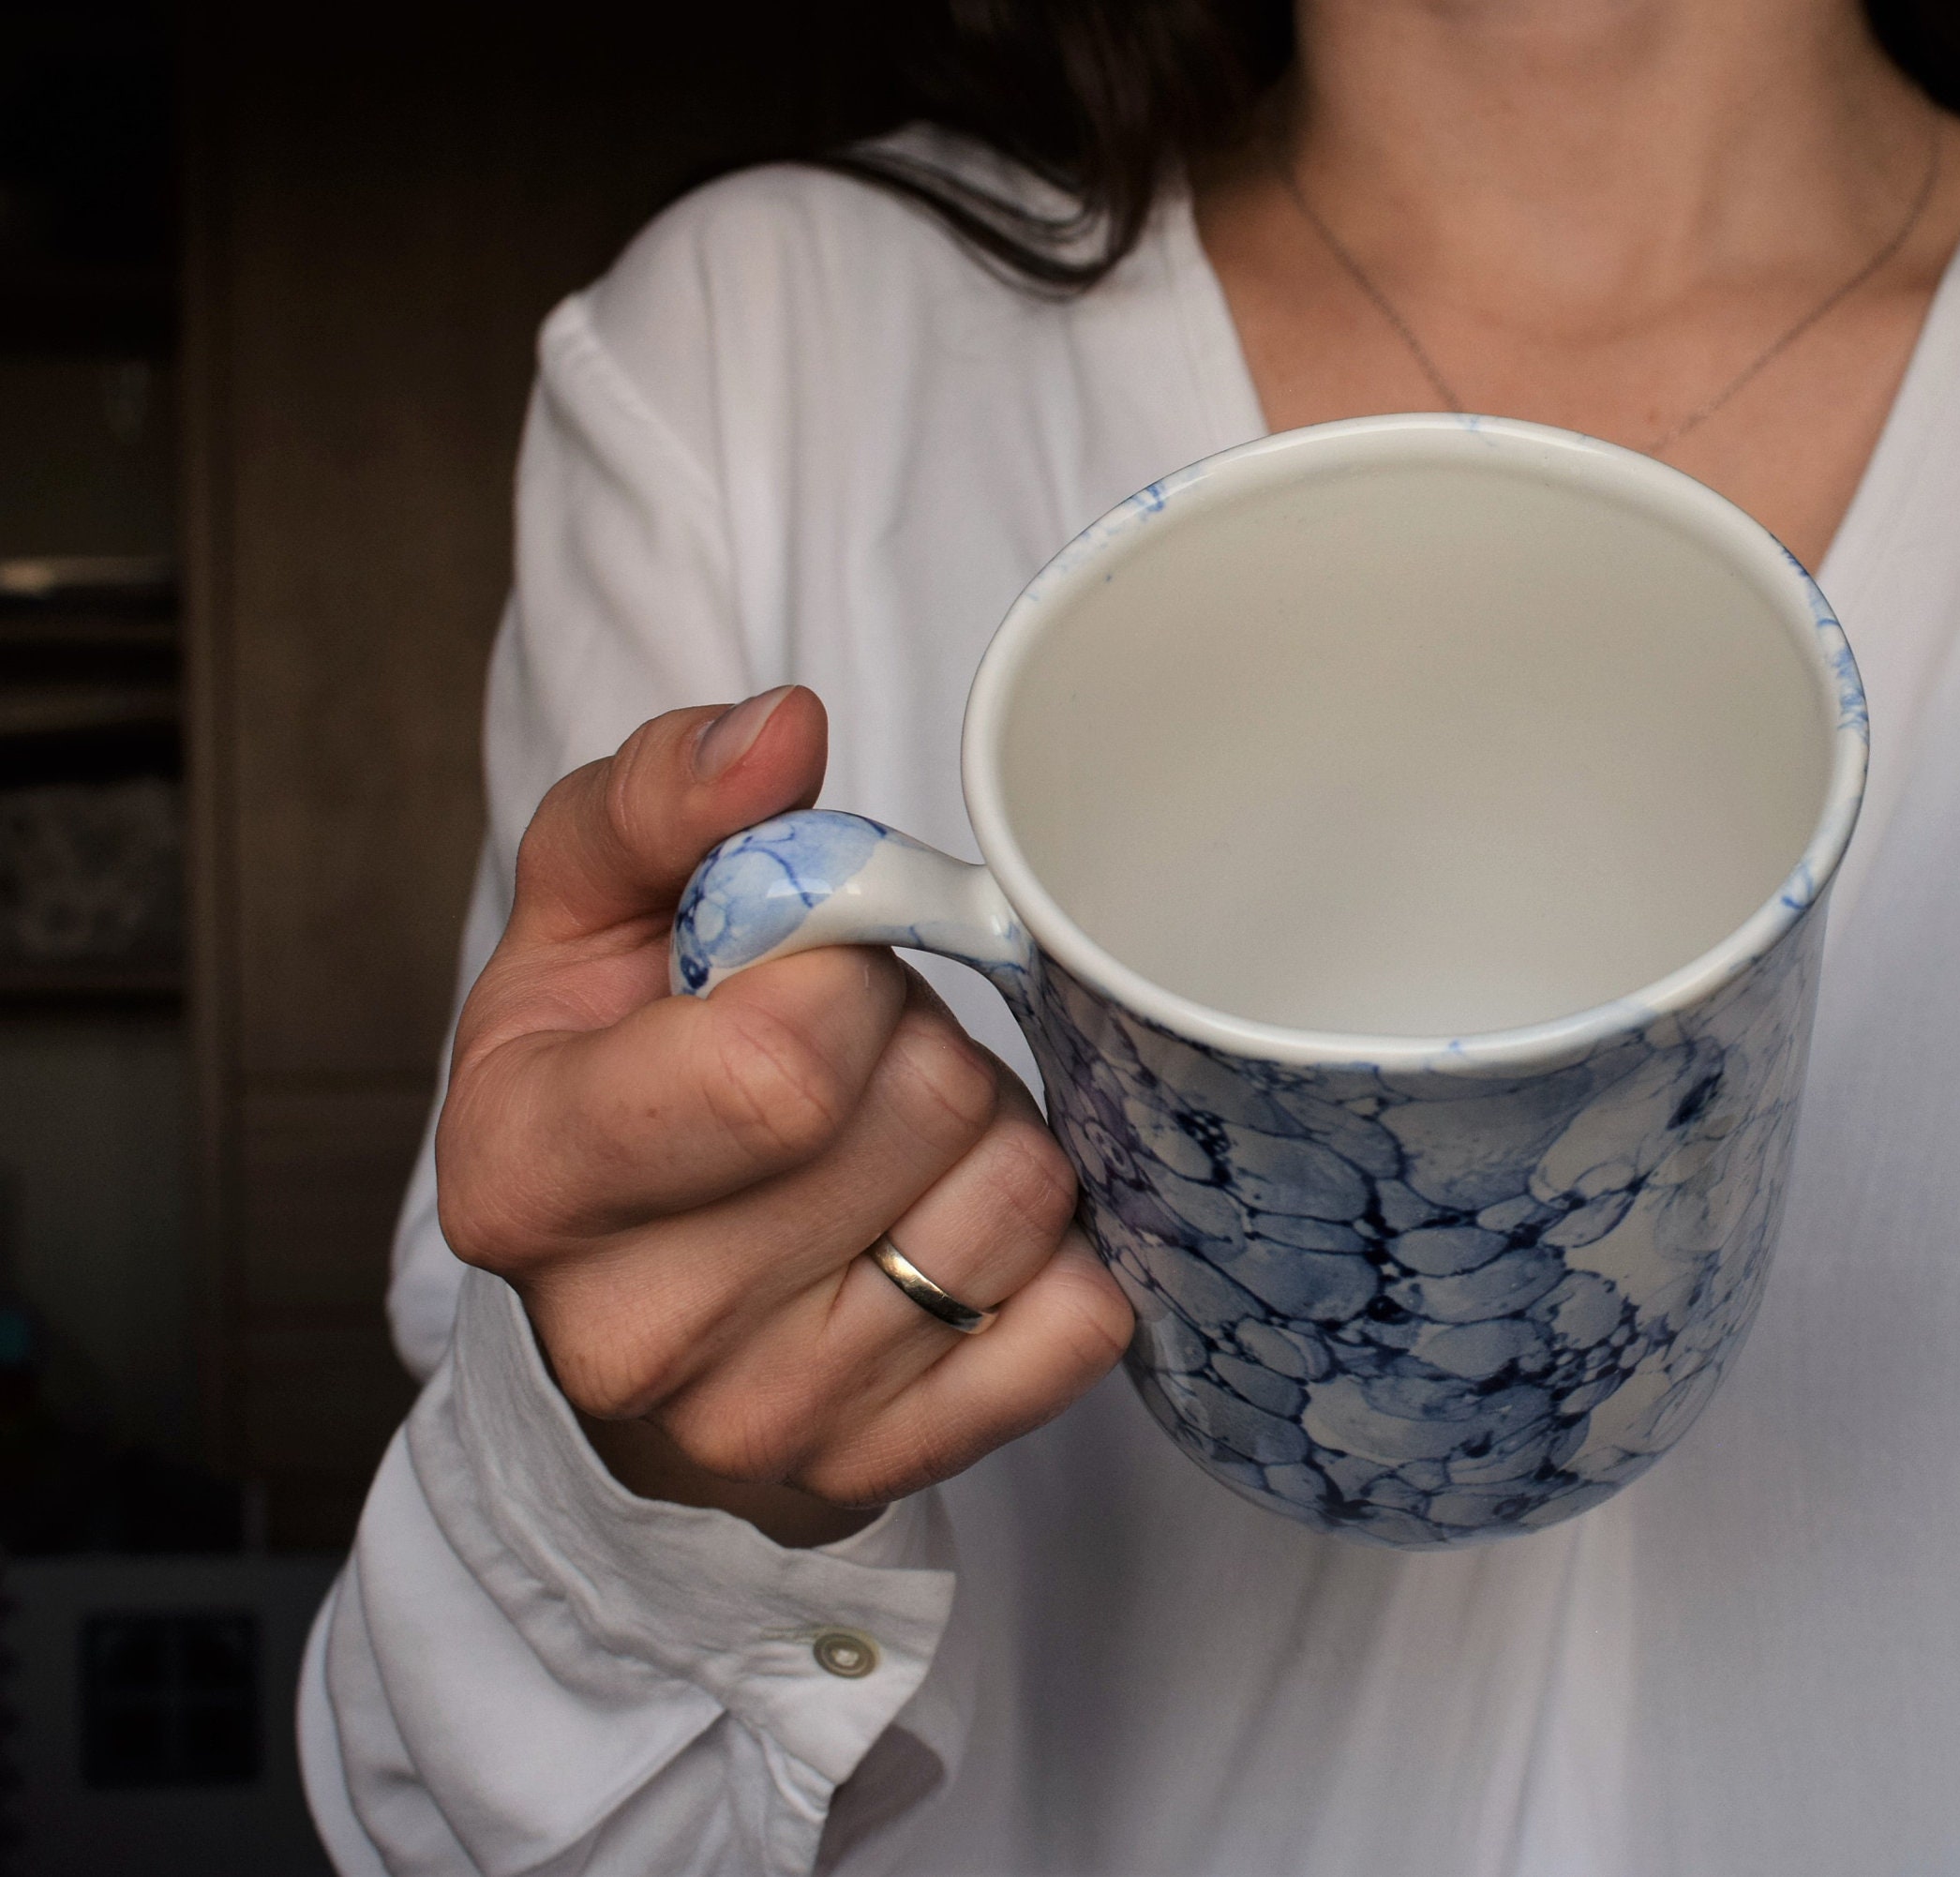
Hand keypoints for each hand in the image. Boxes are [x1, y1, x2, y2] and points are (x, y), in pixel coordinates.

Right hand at [435, 687, 1131, 1537]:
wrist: (631, 1286)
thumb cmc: (619, 1069)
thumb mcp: (592, 906)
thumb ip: (667, 800)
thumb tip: (781, 735)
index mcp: (527, 1173)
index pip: (782, 1066)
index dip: (846, 975)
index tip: (814, 968)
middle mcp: (625, 1333)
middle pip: (923, 1117)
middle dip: (923, 1043)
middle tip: (858, 1062)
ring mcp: (758, 1427)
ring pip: (1017, 1207)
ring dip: (990, 1139)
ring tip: (897, 1146)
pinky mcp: (881, 1475)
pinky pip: (1077, 1325)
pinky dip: (1056, 1255)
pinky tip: (957, 1228)